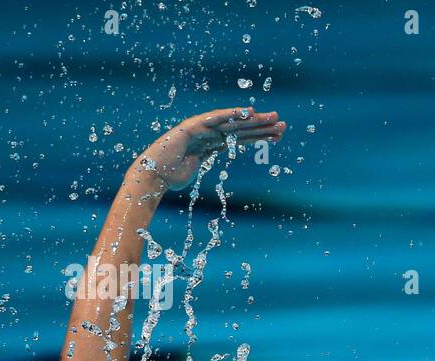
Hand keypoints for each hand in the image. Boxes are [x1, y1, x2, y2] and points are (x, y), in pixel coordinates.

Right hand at [130, 107, 285, 190]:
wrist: (153, 175)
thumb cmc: (171, 176)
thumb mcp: (196, 169)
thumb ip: (205, 161)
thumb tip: (204, 164)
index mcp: (212, 143)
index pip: (241, 138)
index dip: (259, 136)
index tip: (277, 136)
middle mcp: (208, 133)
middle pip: (241, 129)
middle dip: (262, 126)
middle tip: (282, 124)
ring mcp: (200, 129)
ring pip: (232, 123)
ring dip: (253, 120)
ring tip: (273, 118)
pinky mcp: (192, 128)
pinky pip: (215, 119)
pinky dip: (230, 114)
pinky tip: (247, 111)